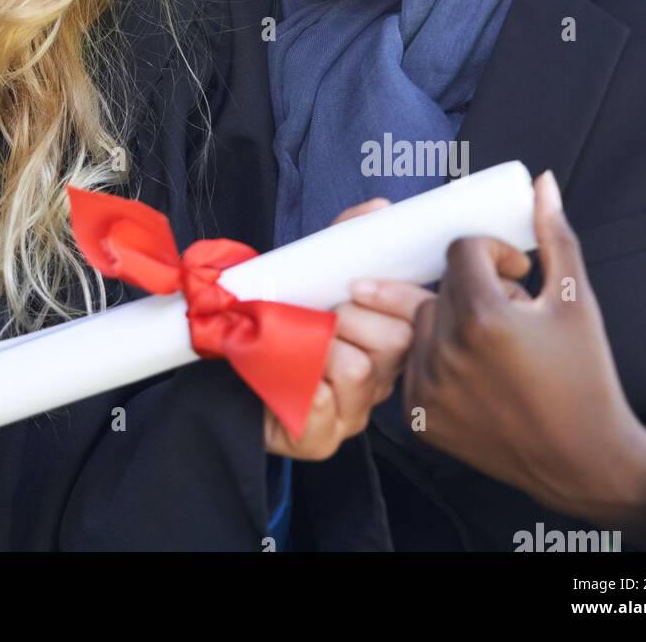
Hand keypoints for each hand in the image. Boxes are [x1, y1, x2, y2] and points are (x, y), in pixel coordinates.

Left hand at [265, 198, 430, 459]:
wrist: (227, 368)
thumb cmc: (278, 323)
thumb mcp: (310, 274)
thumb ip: (344, 239)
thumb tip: (379, 208)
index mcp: (385, 342)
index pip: (418, 318)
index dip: (395, 297)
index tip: (355, 286)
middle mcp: (379, 381)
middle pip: (395, 341)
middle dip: (352, 317)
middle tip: (320, 315)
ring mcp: (353, 413)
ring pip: (358, 370)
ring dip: (317, 344)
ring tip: (293, 341)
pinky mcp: (321, 438)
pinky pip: (320, 402)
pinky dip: (294, 377)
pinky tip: (280, 373)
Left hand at [352, 171, 645, 545]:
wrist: (585, 459)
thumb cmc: (587, 376)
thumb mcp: (575, 299)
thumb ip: (554, 235)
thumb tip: (541, 180)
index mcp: (484, 317)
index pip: (461, 251)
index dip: (492, 255)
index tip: (519, 274)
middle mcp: (447, 351)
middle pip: (441, 286)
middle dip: (473, 290)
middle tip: (513, 314)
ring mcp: (428, 386)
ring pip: (423, 322)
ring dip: (451, 322)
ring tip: (496, 346)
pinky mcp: (419, 415)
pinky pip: (414, 362)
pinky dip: (437, 359)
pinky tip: (477, 373)